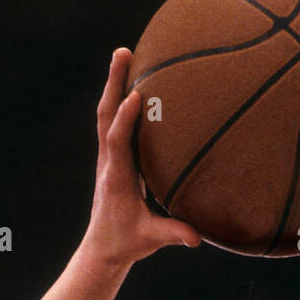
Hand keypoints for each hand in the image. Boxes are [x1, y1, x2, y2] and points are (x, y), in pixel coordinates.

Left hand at [82, 48, 200, 266]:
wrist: (103, 247)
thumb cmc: (127, 243)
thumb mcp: (150, 240)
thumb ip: (173, 234)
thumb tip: (196, 238)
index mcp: (117, 180)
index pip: (117, 143)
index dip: (125, 119)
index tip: (136, 95)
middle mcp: (108, 163)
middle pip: (105, 116)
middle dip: (113, 83)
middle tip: (122, 52)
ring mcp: (108, 158)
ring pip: (106, 114)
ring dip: (114, 84)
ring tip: (124, 54)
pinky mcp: (113, 158)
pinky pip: (113, 122)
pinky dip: (119, 99)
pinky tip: (132, 82)